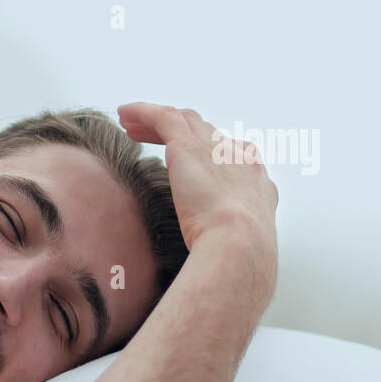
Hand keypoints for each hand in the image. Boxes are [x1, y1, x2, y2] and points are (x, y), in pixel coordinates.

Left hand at [118, 102, 278, 303]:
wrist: (241, 248)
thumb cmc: (238, 263)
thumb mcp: (235, 253)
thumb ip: (223, 249)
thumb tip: (208, 269)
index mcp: (256, 186)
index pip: (230, 158)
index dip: (207, 156)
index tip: (189, 164)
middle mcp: (240, 159)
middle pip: (206, 134)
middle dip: (180, 134)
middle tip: (154, 136)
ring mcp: (216, 150)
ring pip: (184, 122)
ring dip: (157, 121)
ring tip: (131, 124)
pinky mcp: (189, 147)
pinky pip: (164, 118)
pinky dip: (144, 112)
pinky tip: (124, 112)